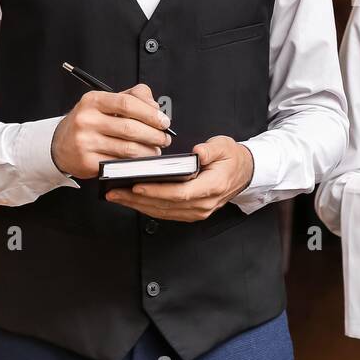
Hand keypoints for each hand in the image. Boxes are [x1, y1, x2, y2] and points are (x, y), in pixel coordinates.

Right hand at [49, 82, 171, 177]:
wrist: (61, 145)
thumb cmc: (90, 122)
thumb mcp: (107, 102)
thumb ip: (134, 97)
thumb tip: (156, 107)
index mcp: (92, 100)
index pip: (127, 103)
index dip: (150, 113)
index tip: (165, 121)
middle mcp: (86, 120)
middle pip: (130, 128)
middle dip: (154, 135)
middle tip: (165, 138)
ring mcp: (85, 142)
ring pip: (127, 148)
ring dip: (148, 151)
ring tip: (156, 150)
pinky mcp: (87, 162)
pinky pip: (119, 163)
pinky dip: (136, 163)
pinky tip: (142, 161)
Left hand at [105, 135, 254, 221]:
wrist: (244, 173)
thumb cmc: (232, 159)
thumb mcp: (224, 146)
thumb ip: (210, 149)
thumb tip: (197, 152)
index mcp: (212, 187)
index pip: (180, 193)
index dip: (156, 191)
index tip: (136, 185)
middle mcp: (203, 204)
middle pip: (166, 206)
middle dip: (138, 199)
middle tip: (115, 191)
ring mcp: (197, 211)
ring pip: (163, 212)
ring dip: (138, 205)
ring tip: (118, 196)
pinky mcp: (190, 213)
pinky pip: (165, 213)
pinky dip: (147, 207)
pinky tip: (133, 200)